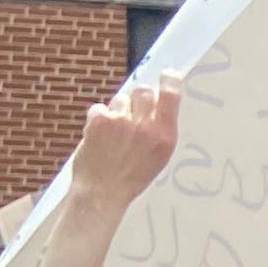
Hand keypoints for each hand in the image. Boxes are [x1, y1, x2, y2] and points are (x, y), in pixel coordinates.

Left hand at [64, 76, 182, 210]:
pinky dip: (97, 119)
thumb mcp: (158, 156)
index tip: (167, 74)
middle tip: (131, 114)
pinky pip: (99, 108)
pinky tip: (98, 136)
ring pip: (120, 99)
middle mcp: (146, 126)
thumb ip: (160, 129)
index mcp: (165, 136)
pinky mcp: (99, 121)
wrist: (102, 192)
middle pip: (143, 91)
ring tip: (113, 134)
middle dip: (137, 98)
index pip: (171, 96)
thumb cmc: (131, 176)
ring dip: (116, 111)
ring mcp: (122, 122)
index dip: (169, 80)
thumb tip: (157, 102)